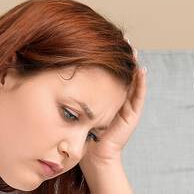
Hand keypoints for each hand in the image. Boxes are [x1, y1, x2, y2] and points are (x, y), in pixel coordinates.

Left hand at [81, 48, 146, 167]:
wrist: (93, 156)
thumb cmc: (81, 135)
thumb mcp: (74, 108)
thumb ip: (69, 96)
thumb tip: (52, 76)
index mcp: (105, 97)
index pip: (107, 73)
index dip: (108, 57)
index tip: (104, 40)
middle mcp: (117, 99)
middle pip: (121, 73)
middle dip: (122, 56)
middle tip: (122, 37)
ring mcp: (127, 107)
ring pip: (132, 81)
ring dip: (133, 64)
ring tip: (133, 49)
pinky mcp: (132, 115)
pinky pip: (139, 95)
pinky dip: (141, 82)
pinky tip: (141, 70)